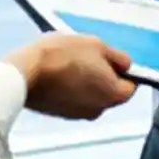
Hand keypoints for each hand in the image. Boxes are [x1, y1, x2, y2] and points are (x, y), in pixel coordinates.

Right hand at [6, 33, 136, 119]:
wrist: (27, 72)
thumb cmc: (63, 55)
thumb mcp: (97, 44)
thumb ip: (118, 57)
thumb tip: (126, 65)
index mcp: (113, 95)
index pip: (131, 86)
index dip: (124, 70)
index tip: (111, 58)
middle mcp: (99, 110)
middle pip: (110, 92)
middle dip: (103, 75)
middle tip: (88, 56)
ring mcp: (78, 114)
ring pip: (90, 95)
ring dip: (86, 81)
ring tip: (70, 61)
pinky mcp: (60, 113)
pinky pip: (73, 99)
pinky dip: (70, 88)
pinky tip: (59, 71)